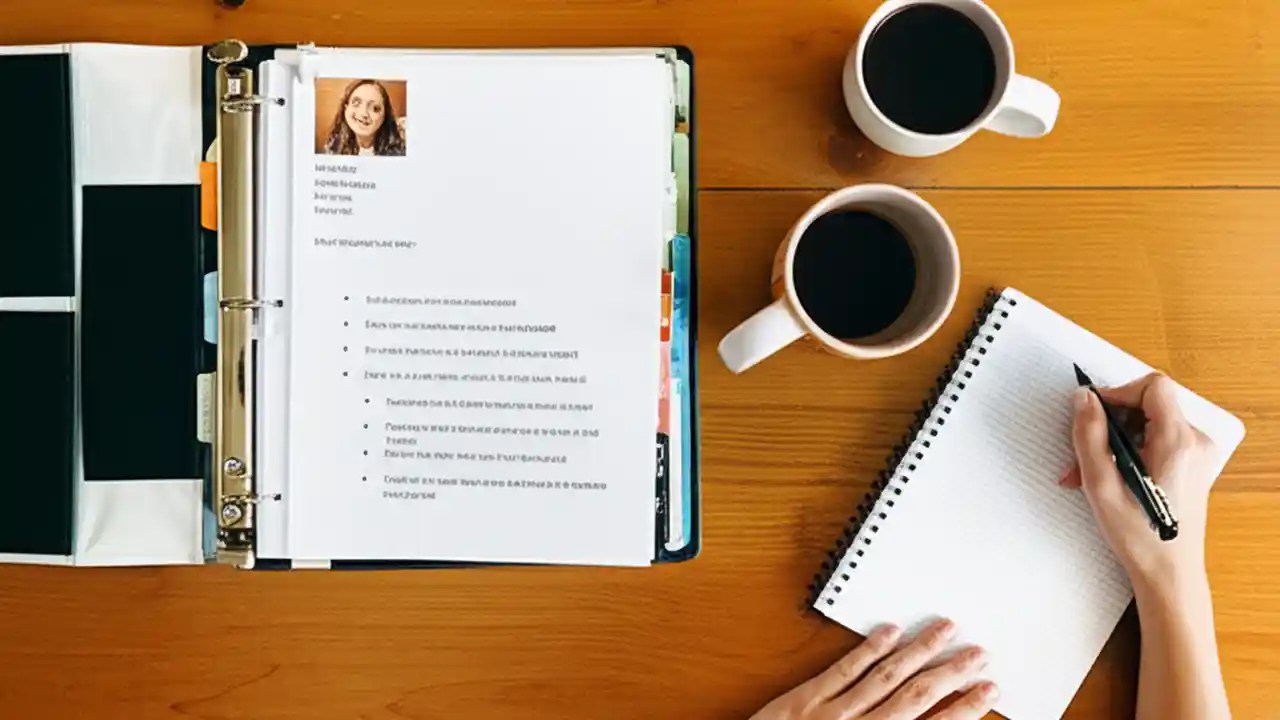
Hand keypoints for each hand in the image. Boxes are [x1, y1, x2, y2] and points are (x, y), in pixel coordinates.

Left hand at [750, 619, 996, 719]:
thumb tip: (932, 719)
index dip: (966, 708)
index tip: (989, 689)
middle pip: (917, 697)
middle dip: (951, 673)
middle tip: (978, 653)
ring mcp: (832, 714)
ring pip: (886, 677)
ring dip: (919, 651)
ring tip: (944, 629)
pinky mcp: (804, 701)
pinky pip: (842, 671)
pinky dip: (868, 649)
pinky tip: (889, 631)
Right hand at [1061, 373, 1217, 592]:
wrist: (1170, 574)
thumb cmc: (1140, 537)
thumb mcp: (1101, 485)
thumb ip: (1090, 435)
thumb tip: (1084, 399)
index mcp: (1177, 442)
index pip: (1152, 386)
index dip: (1118, 393)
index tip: (1094, 414)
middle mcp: (1194, 442)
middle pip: (1147, 405)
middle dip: (1109, 425)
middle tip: (1081, 454)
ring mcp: (1196, 454)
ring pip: (1147, 425)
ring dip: (1114, 442)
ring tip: (1088, 473)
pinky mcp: (1191, 465)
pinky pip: (1156, 441)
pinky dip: (1129, 452)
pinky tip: (1109, 478)